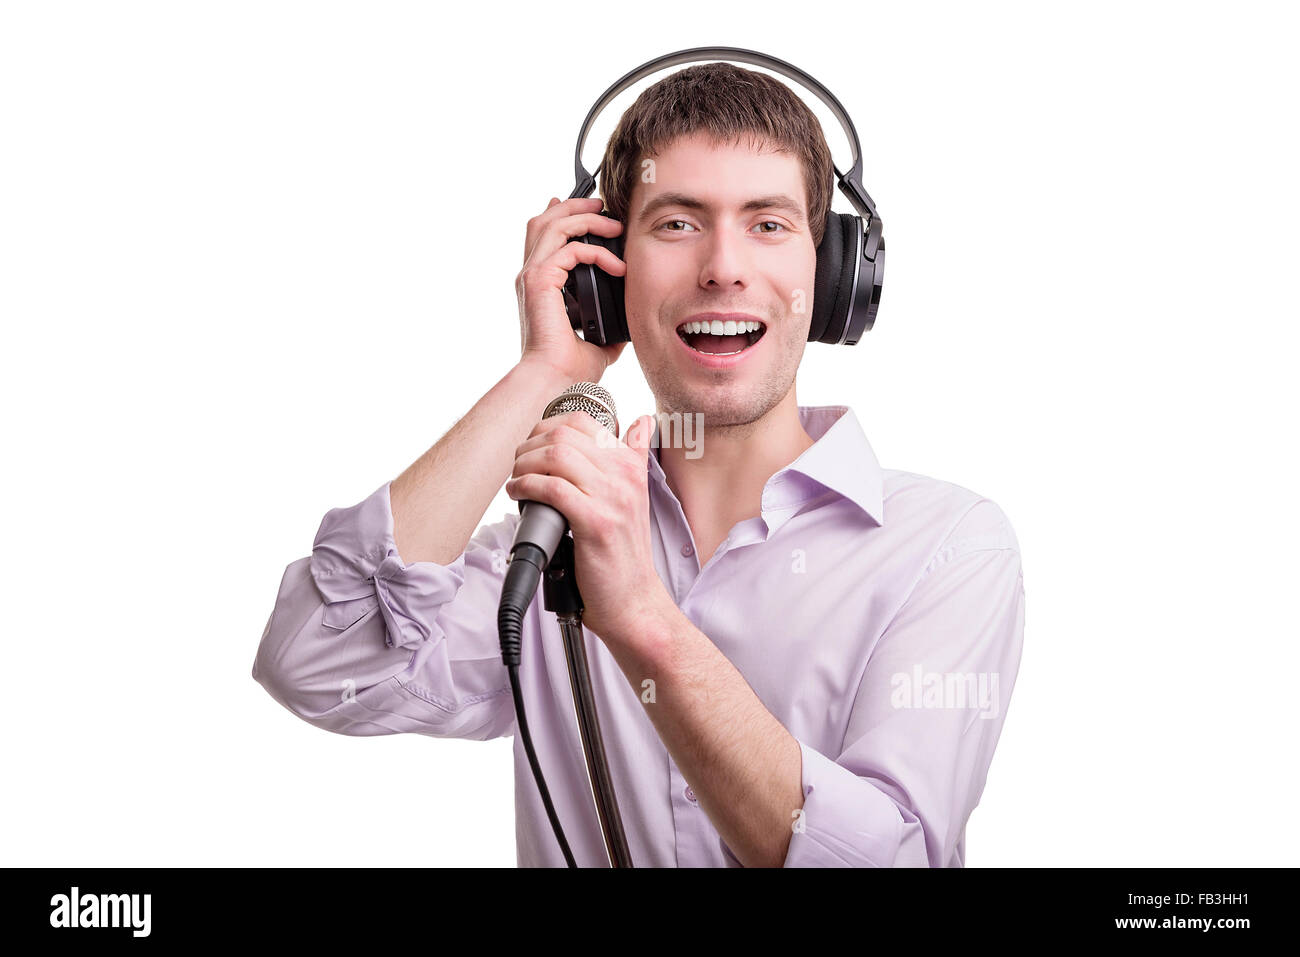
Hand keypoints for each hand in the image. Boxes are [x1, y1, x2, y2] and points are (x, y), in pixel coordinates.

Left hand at [504, 410, 670, 643]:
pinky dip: (526, 486)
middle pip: (564, 434)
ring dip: (524, 465)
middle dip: (529, 446)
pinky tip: (518, 494)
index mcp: (631, 466)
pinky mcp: (596, 522)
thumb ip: (636, 457)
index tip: (532, 448)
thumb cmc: (624, 554)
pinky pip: (551, 488)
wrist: (634, 601)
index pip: (583, 422)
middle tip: (519, 466)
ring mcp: (612, 498)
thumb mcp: (637, 496)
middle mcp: (625, 476)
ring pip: (556, 456)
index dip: (546, 428)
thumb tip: (642, 422)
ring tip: (516, 480)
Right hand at [516, 196, 628, 384]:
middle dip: (573, 206)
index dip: (562, 216)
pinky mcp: (540, 280)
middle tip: (601, 204)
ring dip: (585, 218)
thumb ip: (607, 323)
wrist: (556, 381)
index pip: (544, 238)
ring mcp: (532, 276)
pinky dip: (597, 252)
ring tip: (614, 224)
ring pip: (554, 225)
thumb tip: (628, 322)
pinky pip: (571, 249)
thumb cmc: (569, 369)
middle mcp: (530, 276)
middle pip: (544, 221)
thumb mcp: (597, 339)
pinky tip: (618, 266)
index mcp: (539, 286)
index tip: (590, 210)